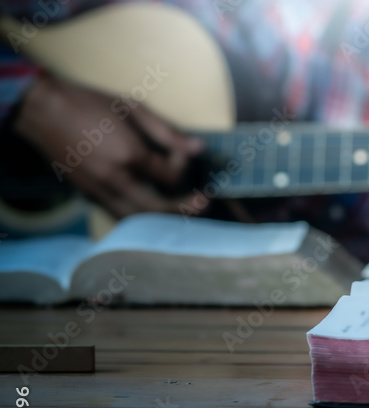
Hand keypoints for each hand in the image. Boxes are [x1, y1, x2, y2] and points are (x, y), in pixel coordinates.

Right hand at [13, 75, 202, 218]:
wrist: (42, 110)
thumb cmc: (89, 103)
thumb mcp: (133, 108)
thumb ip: (167, 132)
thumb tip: (198, 148)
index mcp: (129, 155)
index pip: (170, 176)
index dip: (183, 165)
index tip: (181, 152)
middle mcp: (115, 178)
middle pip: (159, 208)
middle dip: (185, 208)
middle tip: (203, 202)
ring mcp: (99, 190)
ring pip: (139, 219)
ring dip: (164, 219)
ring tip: (183, 211)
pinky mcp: (88, 195)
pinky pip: (119, 215)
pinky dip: (140, 217)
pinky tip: (153, 210)